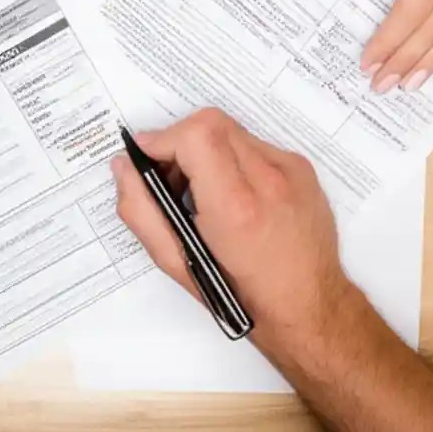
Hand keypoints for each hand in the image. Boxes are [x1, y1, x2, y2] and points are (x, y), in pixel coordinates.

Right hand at [111, 109, 355, 351]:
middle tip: (169, 177)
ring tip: (200, 191)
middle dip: (179, 142)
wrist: (308, 307)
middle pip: (211, 124)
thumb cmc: (245, 297)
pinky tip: (231, 194)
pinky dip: (232, 160)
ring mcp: (291, 171)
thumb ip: (142, 211)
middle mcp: (270, 181)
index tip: (147, 156)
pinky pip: (255, 145)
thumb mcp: (179, 264)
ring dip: (206, 150)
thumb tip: (123, 169)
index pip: (196, 135)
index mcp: (237, 208)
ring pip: (232, 131)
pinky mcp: (302, 169)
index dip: (163, 138)